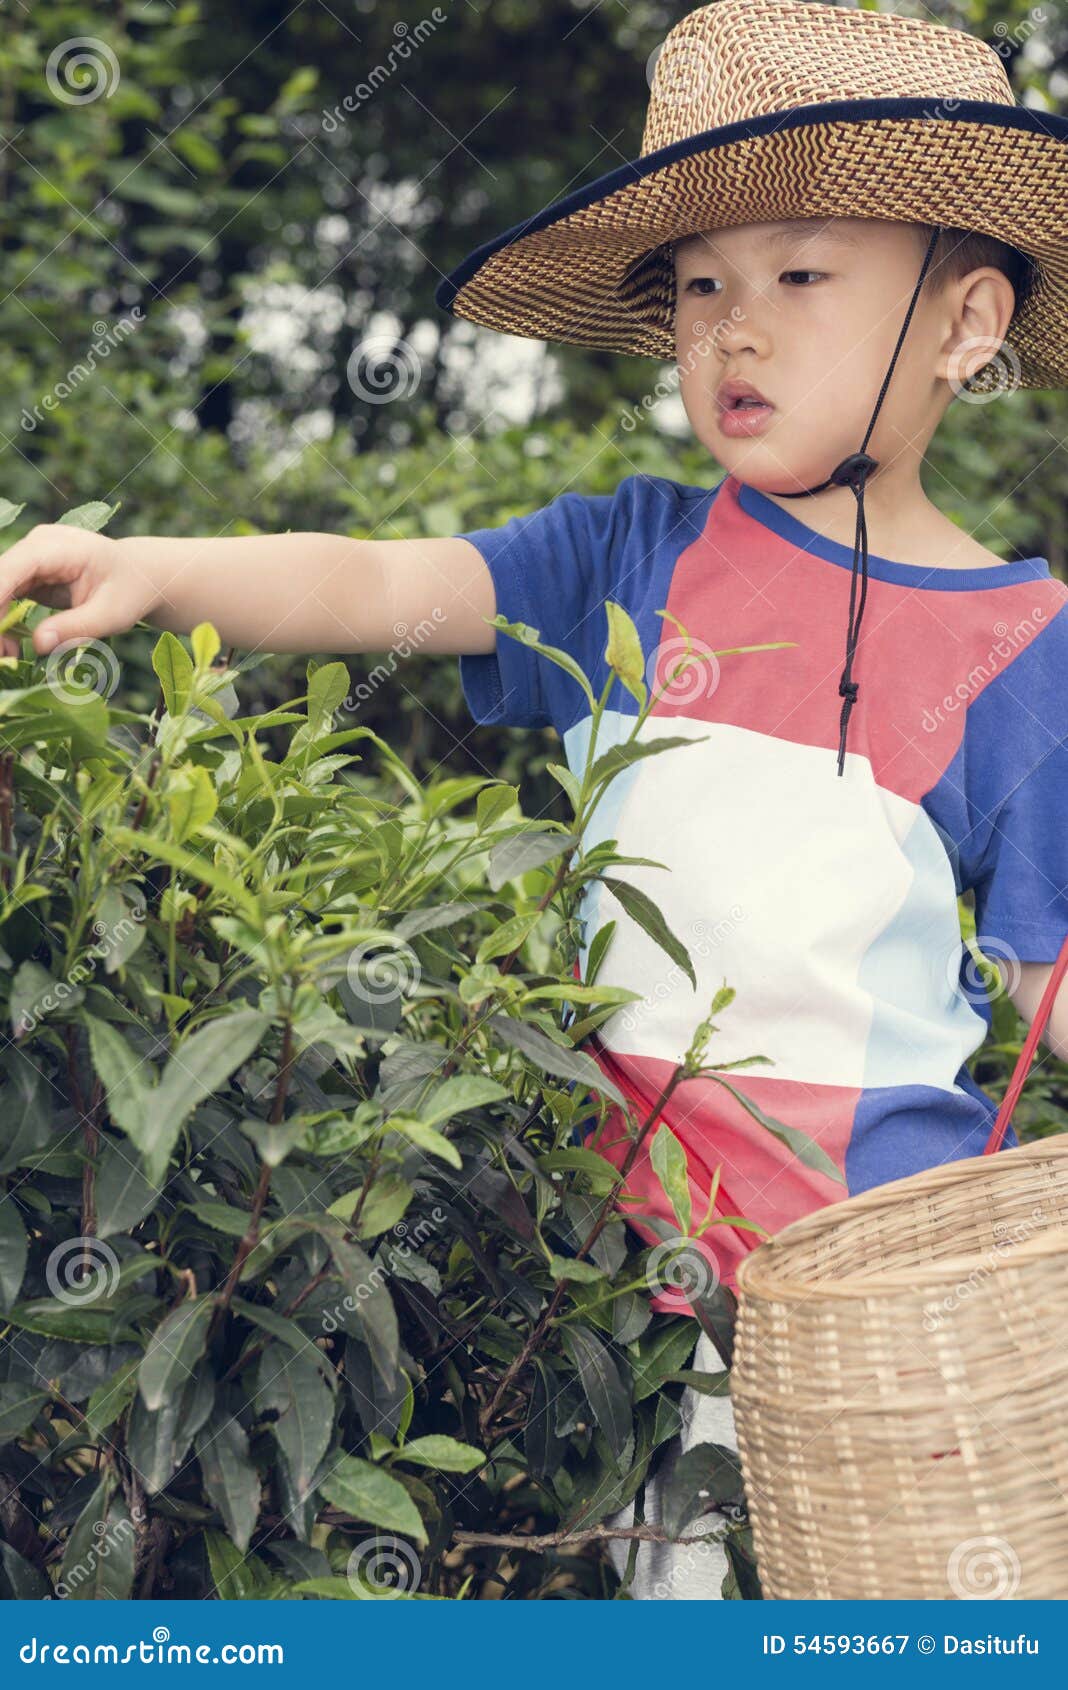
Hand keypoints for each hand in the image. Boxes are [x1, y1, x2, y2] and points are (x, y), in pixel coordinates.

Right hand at [0, 525, 159, 658]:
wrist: (140, 577)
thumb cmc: (130, 590)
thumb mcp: (111, 614)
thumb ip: (76, 628)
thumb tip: (39, 644)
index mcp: (59, 547)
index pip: (15, 566)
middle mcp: (37, 546)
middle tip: (2, 656)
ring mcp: (30, 559)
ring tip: (7, 656)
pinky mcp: (29, 575)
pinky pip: (5, 598)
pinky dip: (5, 623)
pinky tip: (11, 648)